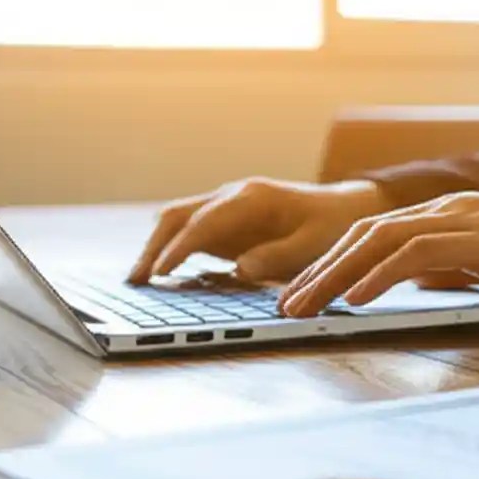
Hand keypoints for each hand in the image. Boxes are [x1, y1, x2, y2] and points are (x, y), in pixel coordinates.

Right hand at [129, 178, 392, 282]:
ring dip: (156, 248)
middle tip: (137, 280)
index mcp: (252, 198)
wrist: (342, 209)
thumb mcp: (314, 244)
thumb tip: (239, 269)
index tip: (161, 271)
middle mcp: (231, 197)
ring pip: (176, 221)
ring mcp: (224, 209)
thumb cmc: (330, 227)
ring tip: (138, 281)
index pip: (204, 222)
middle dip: (154, 246)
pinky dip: (169, 251)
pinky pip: (188, 234)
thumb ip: (279, 255)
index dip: (180, 247)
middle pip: (178, 215)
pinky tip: (159, 277)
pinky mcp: (223, 225)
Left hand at [278, 191, 478, 316]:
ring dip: (335, 275)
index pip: (373, 236)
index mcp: (448, 216)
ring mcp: (465, 217)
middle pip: (363, 234)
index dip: (331, 264)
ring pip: (380, 240)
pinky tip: (360, 298)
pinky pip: (420, 252)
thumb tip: (414, 283)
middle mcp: (448, 209)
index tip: (302, 294)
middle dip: (317, 270)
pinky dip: (382, 275)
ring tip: (304, 307)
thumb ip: (453, 267)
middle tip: (283, 305)